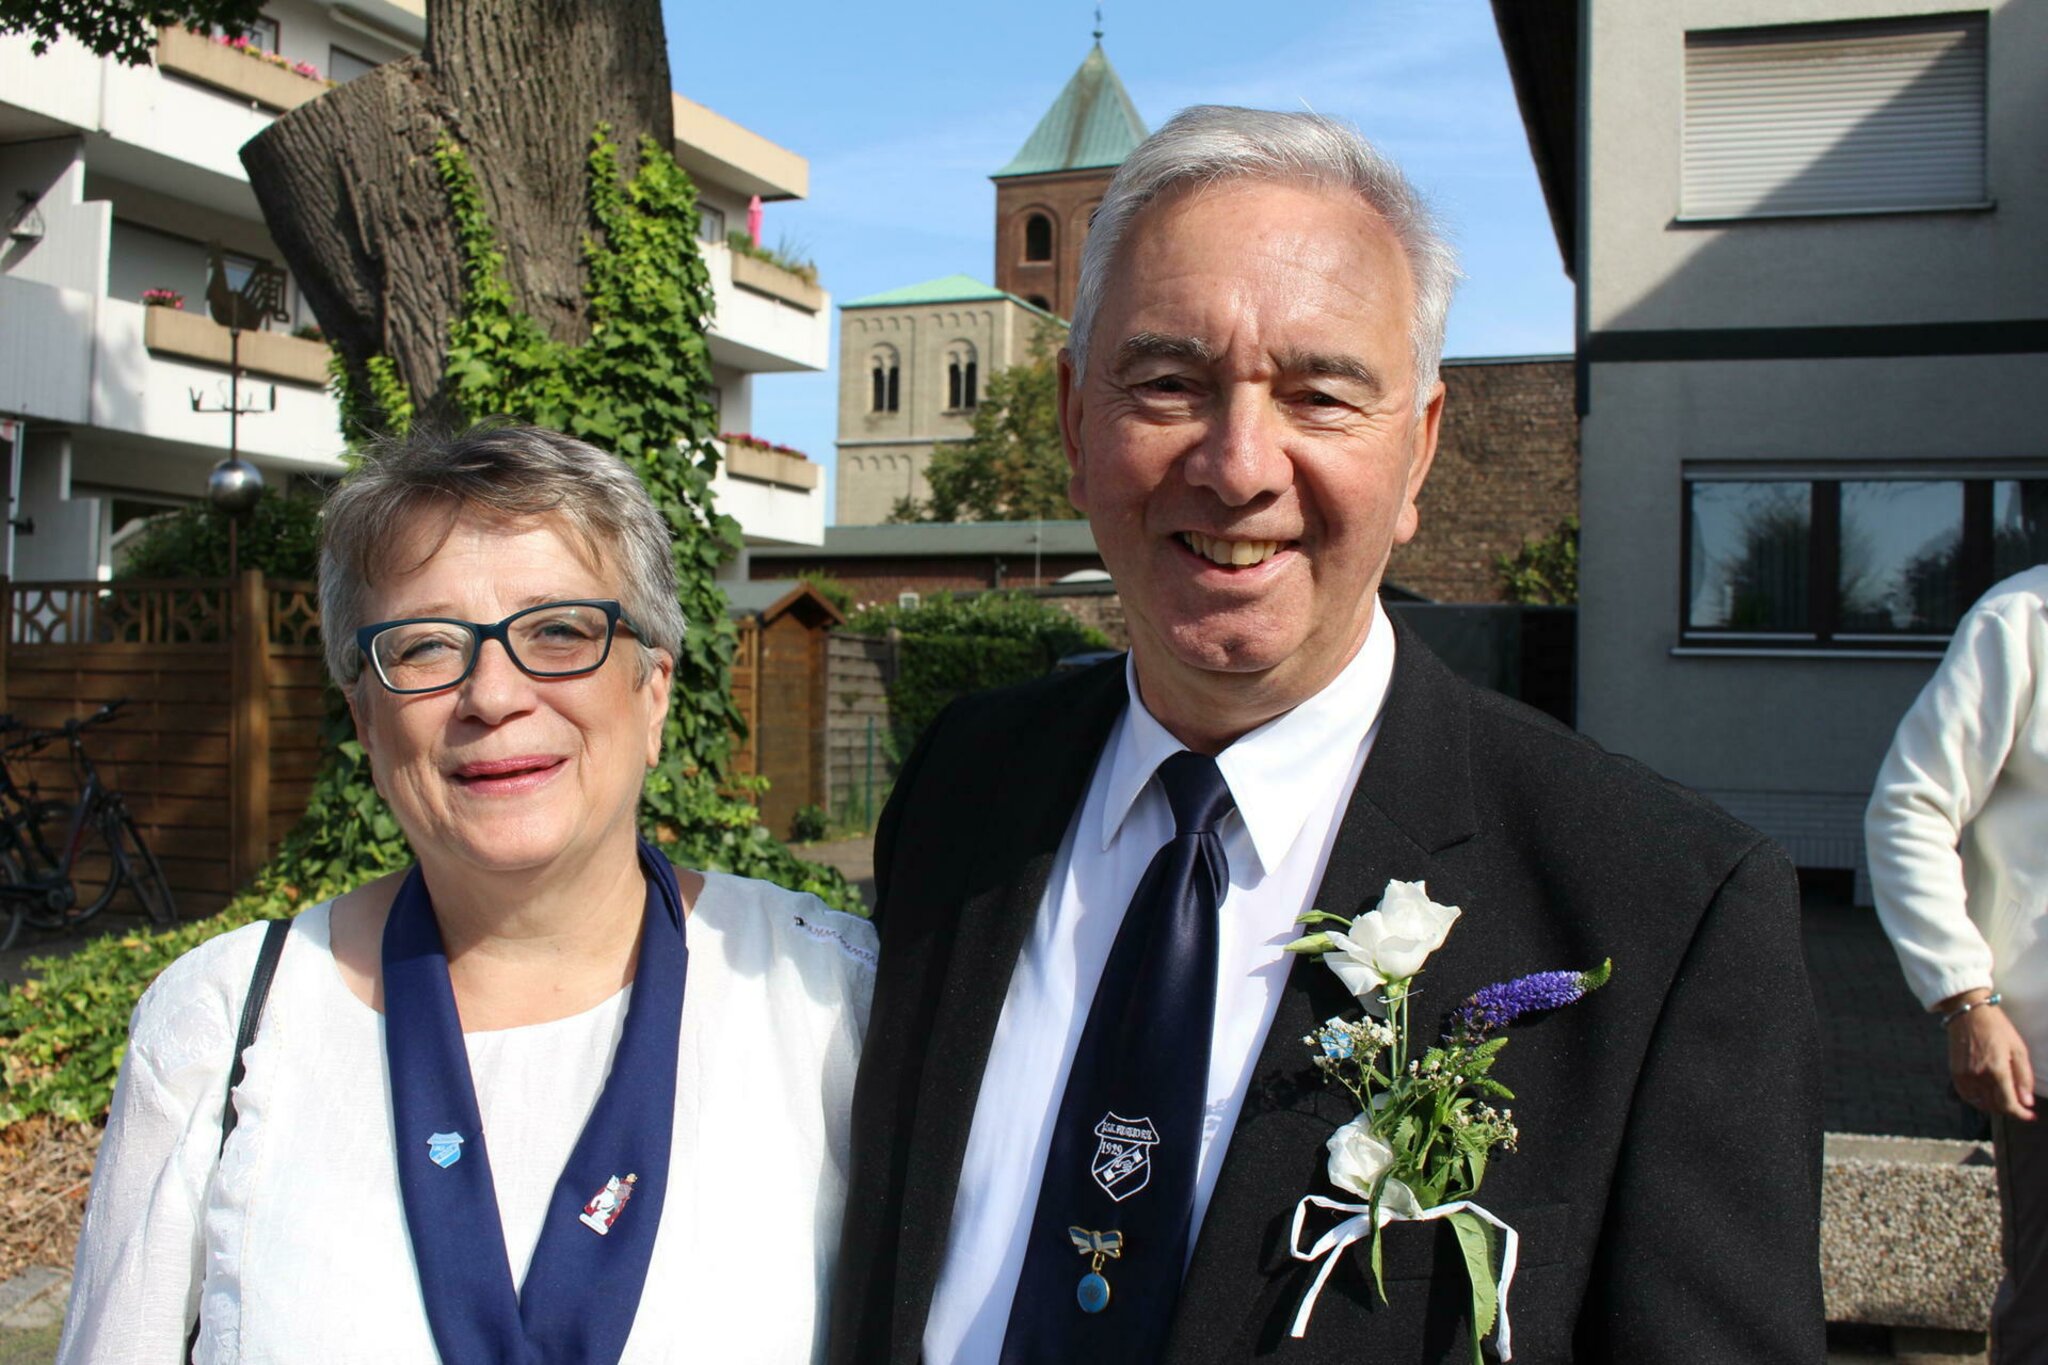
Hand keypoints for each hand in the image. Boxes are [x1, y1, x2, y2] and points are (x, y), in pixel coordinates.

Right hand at [1944, 998, 2036, 1120]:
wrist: (1968, 1013)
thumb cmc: (1997, 1028)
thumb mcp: (2019, 1049)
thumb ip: (2024, 1078)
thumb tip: (2027, 1102)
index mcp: (1997, 1070)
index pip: (2009, 1104)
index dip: (2021, 1114)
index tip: (2030, 1116)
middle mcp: (1978, 1076)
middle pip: (1996, 1106)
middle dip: (2010, 1109)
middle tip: (2020, 1104)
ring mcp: (1964, 1076)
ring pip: (1981, 1104)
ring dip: (1995, 1106)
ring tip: (2004, 1099)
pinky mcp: (1955, 1073)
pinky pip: (1967, 1096)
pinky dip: (1979, 1100)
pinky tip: (1987, 1094)